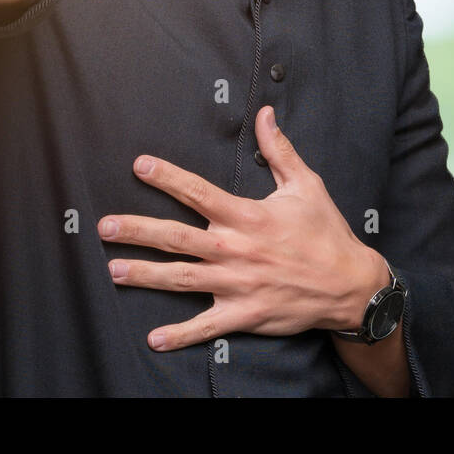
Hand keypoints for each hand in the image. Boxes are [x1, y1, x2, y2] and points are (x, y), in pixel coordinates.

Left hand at [98, 105, 389, 350]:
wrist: (349, 285)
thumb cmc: (326, 233)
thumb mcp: (306, 185)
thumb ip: (279, 151)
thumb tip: (264, 114)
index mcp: (248, 216)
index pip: (199, 192)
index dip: (167, 177)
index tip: (140, 166)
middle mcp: (236, 250)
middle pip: (177, 237)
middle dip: (138, 230)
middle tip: (104, 226)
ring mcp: (238, 285)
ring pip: (182, 279)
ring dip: (145, 275)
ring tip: (114, 269)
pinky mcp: (245, 315)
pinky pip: (207, 327)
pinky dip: (180, 335)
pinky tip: (154, 339)